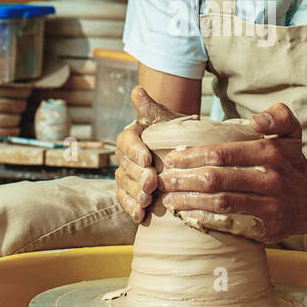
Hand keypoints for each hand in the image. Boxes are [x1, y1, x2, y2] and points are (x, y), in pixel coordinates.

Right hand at [114, 86, 184, 222]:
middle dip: (137, 176)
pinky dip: (132, 209)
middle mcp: (125, 156)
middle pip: (125, 166)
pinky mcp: (131, 192)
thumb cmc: (174, 132)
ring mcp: (127, 175)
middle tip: (151, 183)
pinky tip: (140, 216)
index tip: (146, 158)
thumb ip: (150, 109)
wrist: (182, 150)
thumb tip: (137, 90)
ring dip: (135, 193)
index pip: (126, 141)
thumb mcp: (166, 119)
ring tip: (147, 200)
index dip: (134, 151)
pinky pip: (126, 201)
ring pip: (125, 185)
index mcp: (131, 136)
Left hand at [156, 103, 306, 242]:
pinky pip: (232, 225)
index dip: (194, 156)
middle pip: (217, 180)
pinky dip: (207, 220)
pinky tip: (190, 216)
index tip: (172, 158)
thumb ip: (279, 115)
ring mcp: (269, 206)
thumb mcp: (293, 133)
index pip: (223, 154)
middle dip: (185, 180)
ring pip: (221, 203)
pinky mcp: (267, 228)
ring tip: (170, 199)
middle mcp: (270, 180)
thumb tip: (256, 119)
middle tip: (164, 181)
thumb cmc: (293, 162)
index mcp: (271, 153)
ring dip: (190, 202)